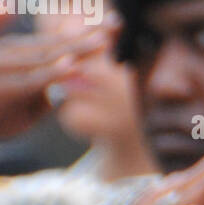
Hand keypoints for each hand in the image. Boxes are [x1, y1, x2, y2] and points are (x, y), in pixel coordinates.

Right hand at [0, 23, 106, 137]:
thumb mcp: (25, 106)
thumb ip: (46, 94)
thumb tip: (67, 90)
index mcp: (20, 57)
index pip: (58, 43)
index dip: (84, 33)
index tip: (112, 25)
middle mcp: (13, 55)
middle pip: (56, 43)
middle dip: (86, 34)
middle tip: (116, 22)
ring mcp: (6, 66)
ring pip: (46, 56)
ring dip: (74, 47)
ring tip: (101, 40)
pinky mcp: (5, 86)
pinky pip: (32, 78)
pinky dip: (53, 72)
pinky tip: (71, 63)